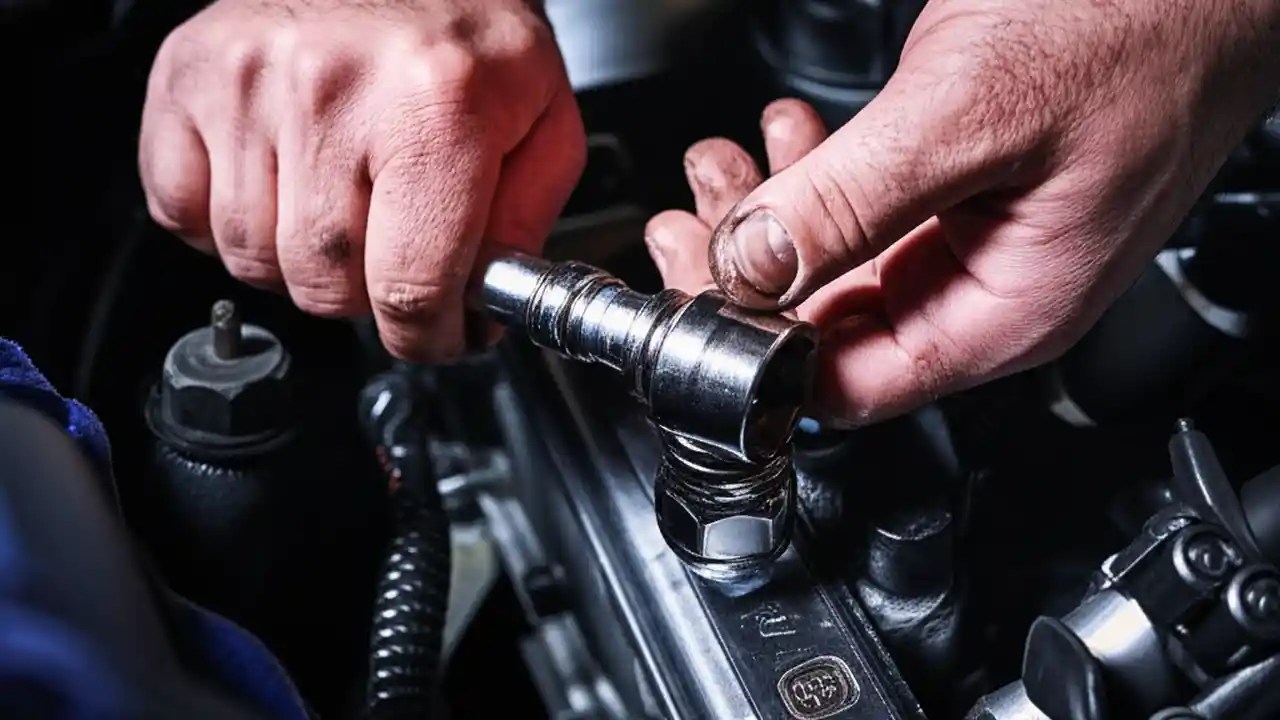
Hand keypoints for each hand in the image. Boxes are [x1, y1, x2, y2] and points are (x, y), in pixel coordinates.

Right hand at [139, 0, 584, 361]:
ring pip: (252, 258)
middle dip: (369, 298)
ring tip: (340, 212)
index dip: (427, 337)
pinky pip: (181, 210)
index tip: (435, 335)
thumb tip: (478, 309)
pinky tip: (278, 188)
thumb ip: (523, 224)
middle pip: (326, 284)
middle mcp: (334, 90)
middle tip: (394, 260)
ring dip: (299, 264)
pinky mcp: (190, 76)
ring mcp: (250, 81)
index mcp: (438, 106)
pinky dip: (225, 225)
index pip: (410, 287)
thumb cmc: (469, 29)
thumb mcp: (544, 121)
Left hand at [649, 0, 1279, 425]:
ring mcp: (979, 238)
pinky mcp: (968, 187)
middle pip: (832, 327)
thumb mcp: (972, 116)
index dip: (761, 351)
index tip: (698, 297)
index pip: (854, 383)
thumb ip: (852, 201)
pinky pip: (868, 211)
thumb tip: (750, 267)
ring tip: (722, 166)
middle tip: (689, 224)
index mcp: (1008, 309)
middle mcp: (991, 289)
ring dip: (769, 219)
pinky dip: (812, 180)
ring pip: (840, 264)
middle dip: (747, 276)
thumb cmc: (1142, 24)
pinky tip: (785, 137)